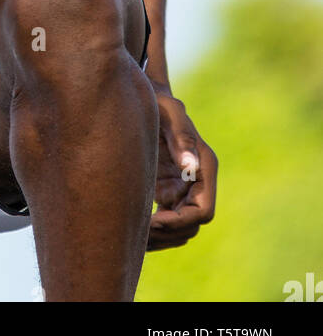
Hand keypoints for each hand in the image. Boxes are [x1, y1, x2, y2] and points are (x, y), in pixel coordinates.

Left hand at [146, 82, 217, 250]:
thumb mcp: (167, 113)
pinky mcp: (167, 191)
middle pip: (191, 226)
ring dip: (161, 238)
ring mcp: (182, 188)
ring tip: (134, 233)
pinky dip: (153, 231)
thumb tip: (192, 167)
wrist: (143, 98)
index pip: (203, 212)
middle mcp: (197, 181)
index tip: (153, 220)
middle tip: (140, 232)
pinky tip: (131, 228)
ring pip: (179, 229)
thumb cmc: (157, 102)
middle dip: (168, 234)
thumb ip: (180, 138)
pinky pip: (166, 222)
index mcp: (204, 165)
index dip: (180, 222)